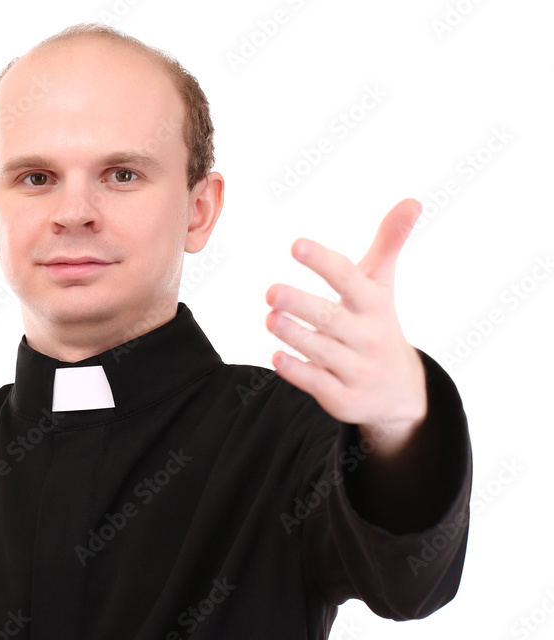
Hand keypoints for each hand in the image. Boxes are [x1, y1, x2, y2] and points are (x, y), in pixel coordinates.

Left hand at [264, 198, 427, 457]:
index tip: (297, 245)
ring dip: (293, 335)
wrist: (399, 391)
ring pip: (321, 350)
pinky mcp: (342, 397)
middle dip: (301, 305)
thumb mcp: (383, 287)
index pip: (350, 280)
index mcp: (375, 306)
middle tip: (270, 291)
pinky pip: (316, 382)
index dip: (324, 263)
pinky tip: (276, 356)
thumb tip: (412, 200)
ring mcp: (356, 370)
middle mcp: (368, 338)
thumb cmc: (378, 326)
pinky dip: (296, 370)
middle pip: (331, 318)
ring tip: (269, 317)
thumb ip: (389, 244)